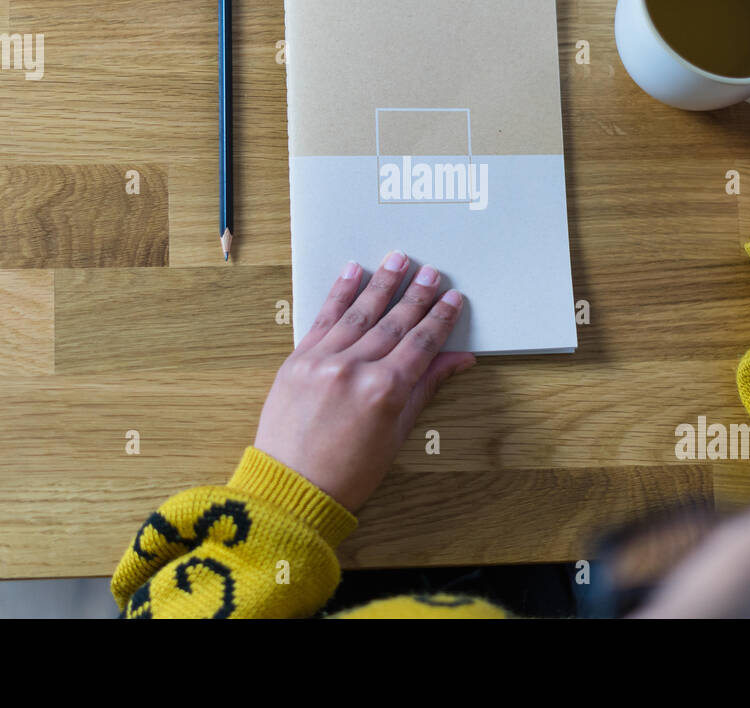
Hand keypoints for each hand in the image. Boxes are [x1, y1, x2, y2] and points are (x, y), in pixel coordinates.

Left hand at [253, 251, 474, 512]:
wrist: (291, 489)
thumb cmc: (347, 474)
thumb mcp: (397, 434)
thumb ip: (425, 388)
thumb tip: (458, 361)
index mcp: (385, 390)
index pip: (421, 343)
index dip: (440, 319)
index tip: (452, 300)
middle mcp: (355, 368)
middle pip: (394, 322)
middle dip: (416, 296)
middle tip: (432, 273)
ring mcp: (323, 360)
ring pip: (360, 313)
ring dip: (382, 284)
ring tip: (399, 259)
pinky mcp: (298, 359)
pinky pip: (323, 318)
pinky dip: (339, 293)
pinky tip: (353, 272)